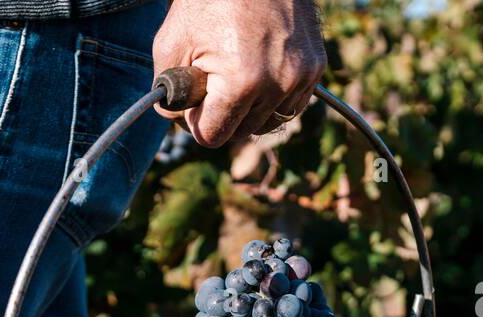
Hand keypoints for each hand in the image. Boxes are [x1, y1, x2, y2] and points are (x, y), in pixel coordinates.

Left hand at [153, 0, 326, 147]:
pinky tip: (257, 72)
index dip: (196, 121)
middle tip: (212, 80)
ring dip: (248, 110)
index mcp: (242, 83)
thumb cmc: (209, 0)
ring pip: (266, 123)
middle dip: (222, 114)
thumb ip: (167, 93)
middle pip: (240, 133)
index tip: (194, 99)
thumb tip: (177, 120)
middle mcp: (278, 84)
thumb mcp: (172, 44)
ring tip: (235, 73)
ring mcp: (301, 76)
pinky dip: (271, 98)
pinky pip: (289, 105)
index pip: (213, 136)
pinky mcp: (315, 67)